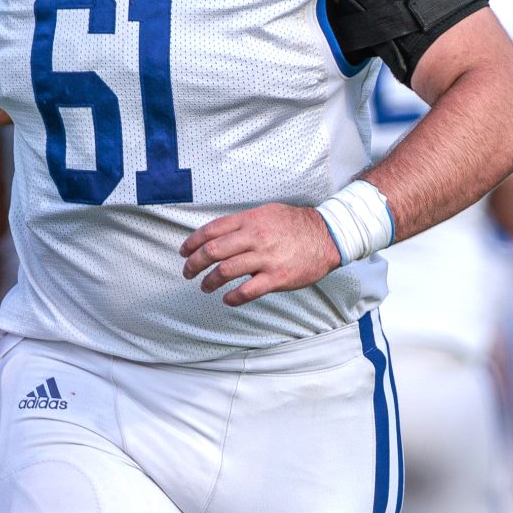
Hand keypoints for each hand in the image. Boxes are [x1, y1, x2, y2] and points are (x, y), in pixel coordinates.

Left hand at [180, 204, 340, 306]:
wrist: (327, 236)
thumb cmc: (295, 224)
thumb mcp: (266, 212)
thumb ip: (242, 223)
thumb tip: (218, 234)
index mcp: (250, 220)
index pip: (211, 230)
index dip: (192, 243)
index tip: (184, 252)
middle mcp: (255, 237)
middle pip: (212, 252)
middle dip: (194, 264)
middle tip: (188, 273)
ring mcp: (265, 258)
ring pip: (225, 272)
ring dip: (209, 282)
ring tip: (205, 287)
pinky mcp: (277, 278)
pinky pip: (247, 291)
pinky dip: (232, 298)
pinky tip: (227, 299)